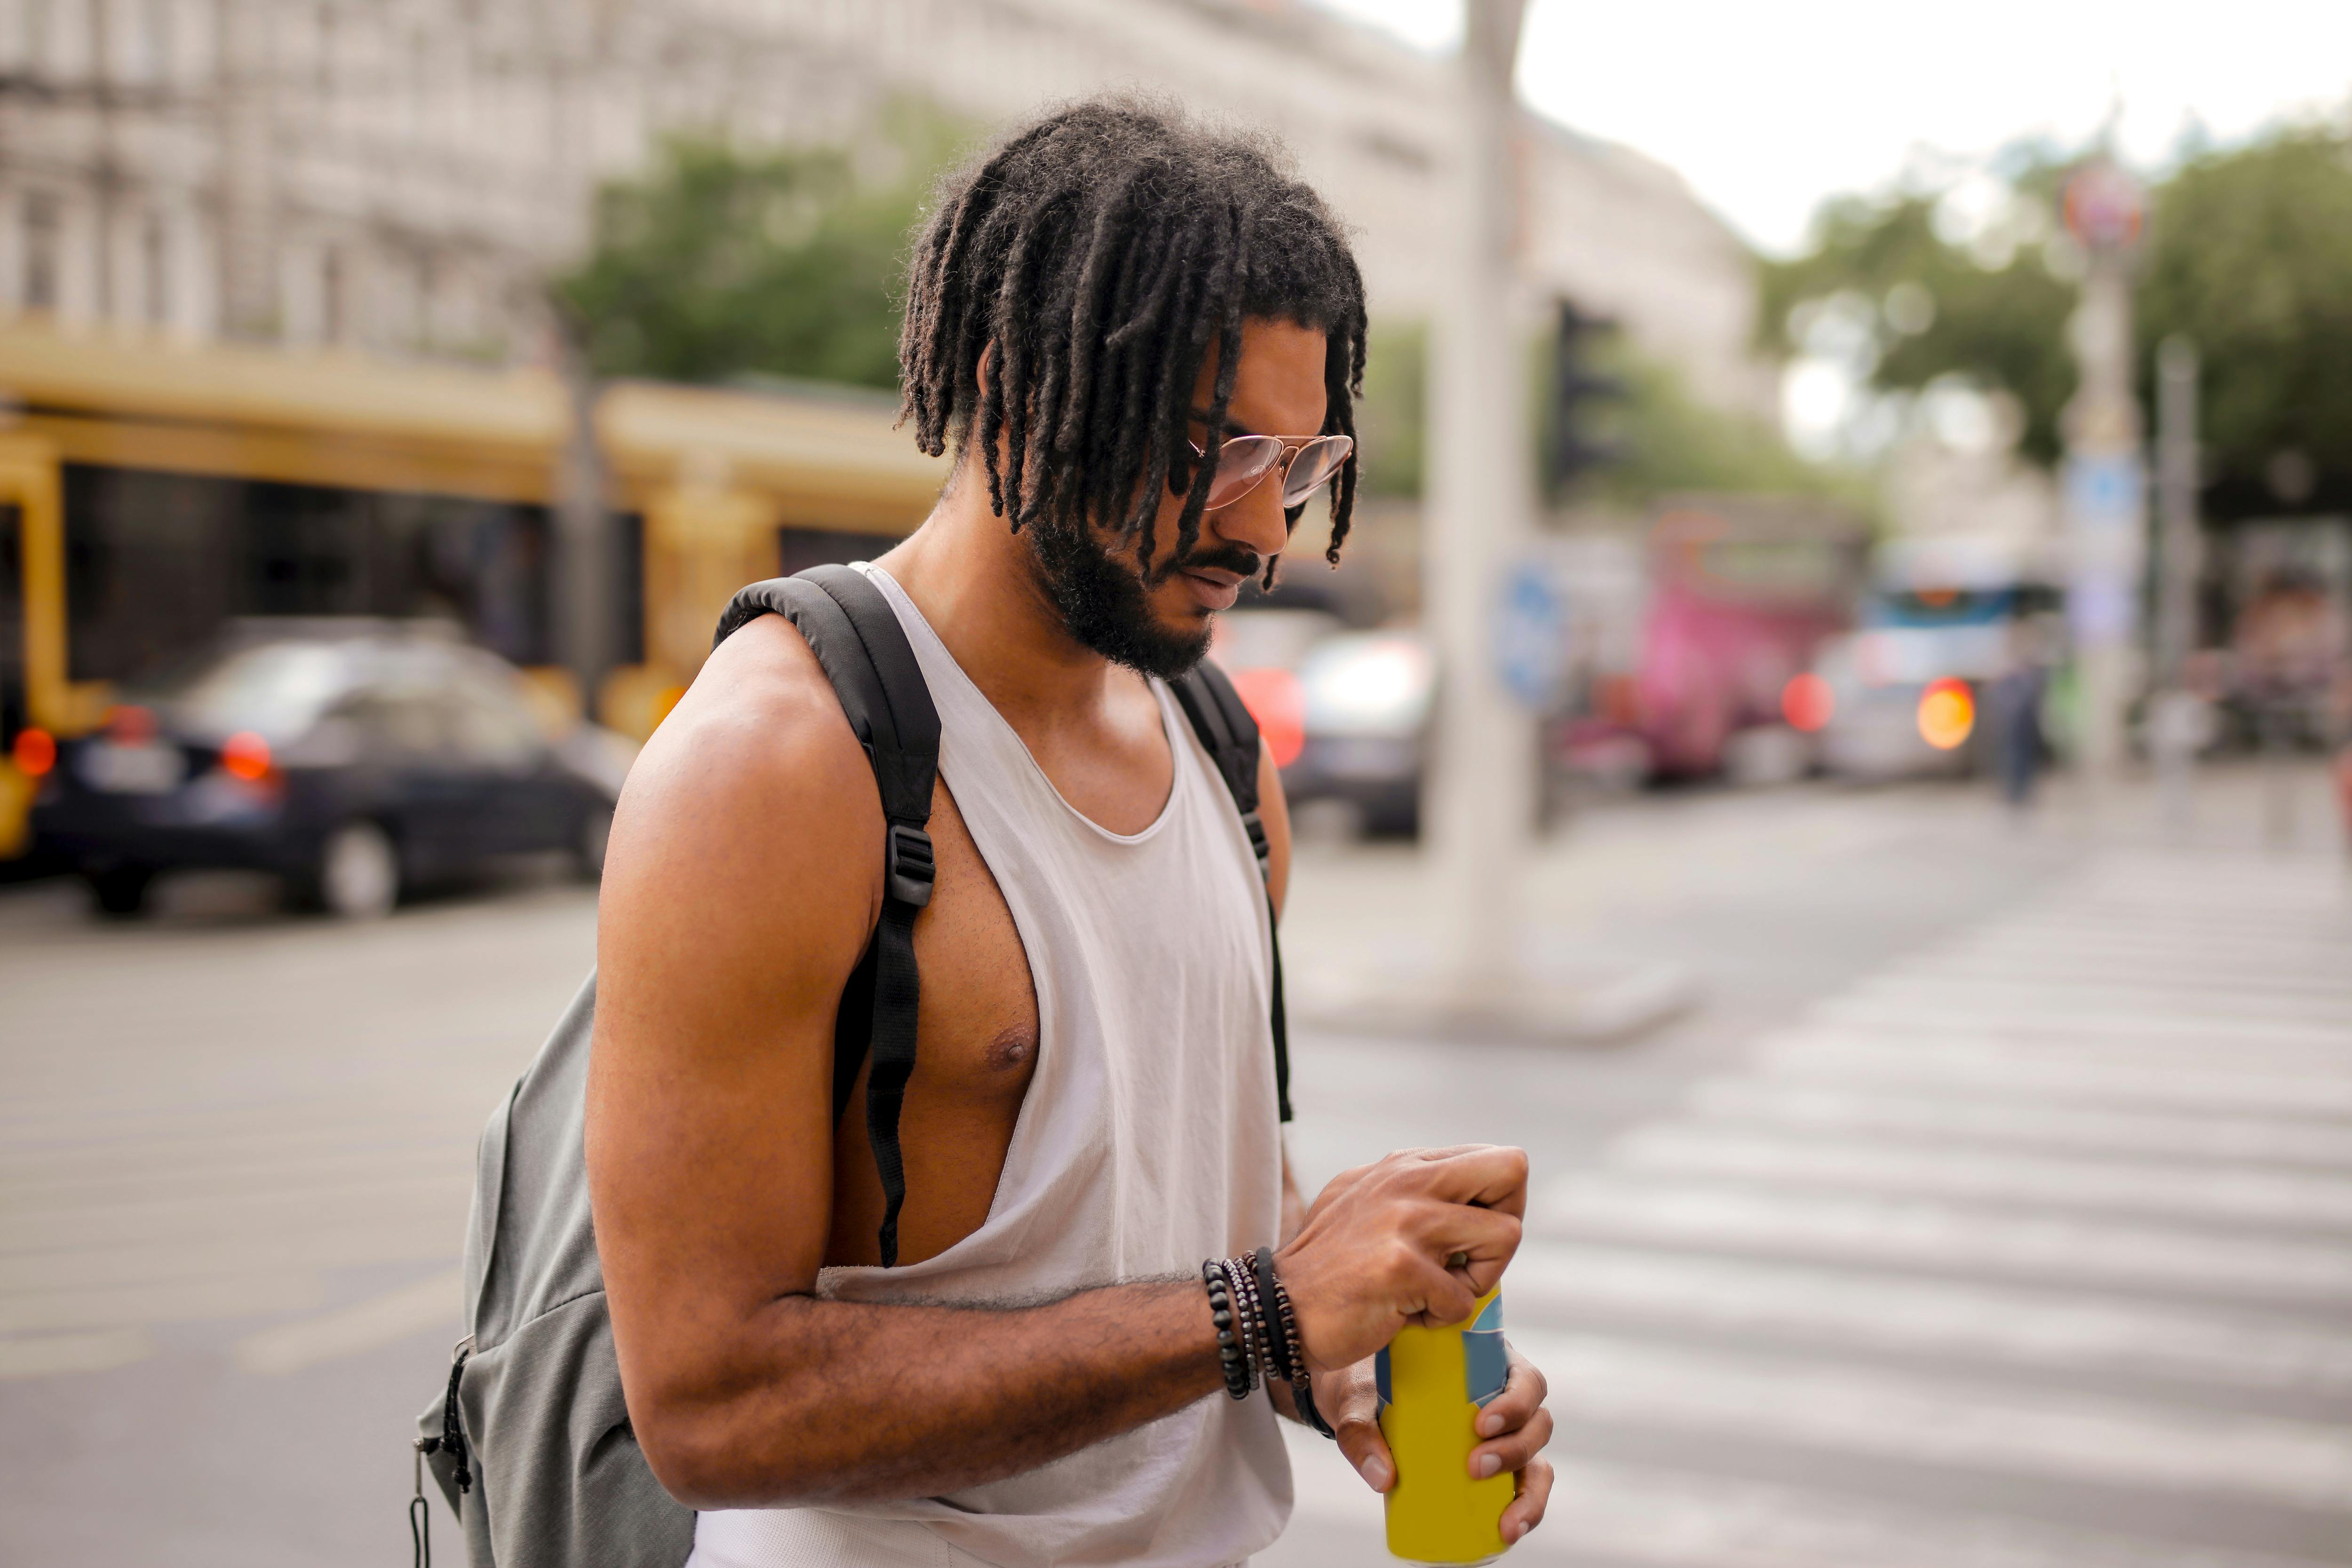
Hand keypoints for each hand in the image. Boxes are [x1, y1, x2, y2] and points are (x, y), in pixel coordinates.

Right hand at [1275, 1146, 1526, 1372]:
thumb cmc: (1328, 1267)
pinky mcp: (1402, 1266)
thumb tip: (1471, 1194)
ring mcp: (1406, 1219)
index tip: (1468, 1239)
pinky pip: (1465, 1299)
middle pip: (1513, 1170)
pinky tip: (1402, 1314)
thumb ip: (1413, 1189)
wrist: (1274, 1308)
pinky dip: (1440, 1319)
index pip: (1497, 1159)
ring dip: (1479, 1280)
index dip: (1499, 1205)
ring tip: (1434, 1293)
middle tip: (1470, 1261)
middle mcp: (1408, 1179)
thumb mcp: (1366, 1201)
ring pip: (1506, 1235)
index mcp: (1404, 1164)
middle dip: (1506, 1225)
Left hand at [1317, 1343, 1553, 1547]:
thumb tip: (1383, 1478)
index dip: (1515, 1402)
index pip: (1523, 1378)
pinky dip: (1525, 1509)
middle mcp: (1504, 1397)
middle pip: (1538, 1419)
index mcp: (1485, 1364)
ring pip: (1537, 1457)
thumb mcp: (1359, 1401)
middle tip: (1475, 1466)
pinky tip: (1508, 1530)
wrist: (1361, 1405)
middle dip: (1515, 1448)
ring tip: (1506, 1521)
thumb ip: (1361, 1432)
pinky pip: (1525, 1487)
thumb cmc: (1369, 1391)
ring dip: (1528, 1491)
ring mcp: (1505, 1434)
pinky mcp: (1499, 1466)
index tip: (1480, 1423)